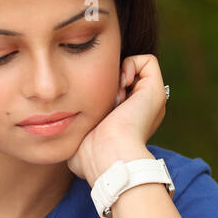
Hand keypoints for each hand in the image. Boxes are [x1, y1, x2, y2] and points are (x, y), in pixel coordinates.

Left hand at [68, 54, 168, 183]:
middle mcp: (143, 109)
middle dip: (110, 80)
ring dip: (120, 73)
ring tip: (114, 92)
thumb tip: (62, 136)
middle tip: (105, 97)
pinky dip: (131, 64)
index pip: (115, 94)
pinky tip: (121, 82)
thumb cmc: (90, 156)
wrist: (109, 155)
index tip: (94, 105)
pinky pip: (148, 61)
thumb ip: (75, 133)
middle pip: (125, 79)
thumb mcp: (78, 141)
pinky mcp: (155, 90)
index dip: (102, 91)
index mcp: (128, 122)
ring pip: (136, 69)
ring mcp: (151, 99)